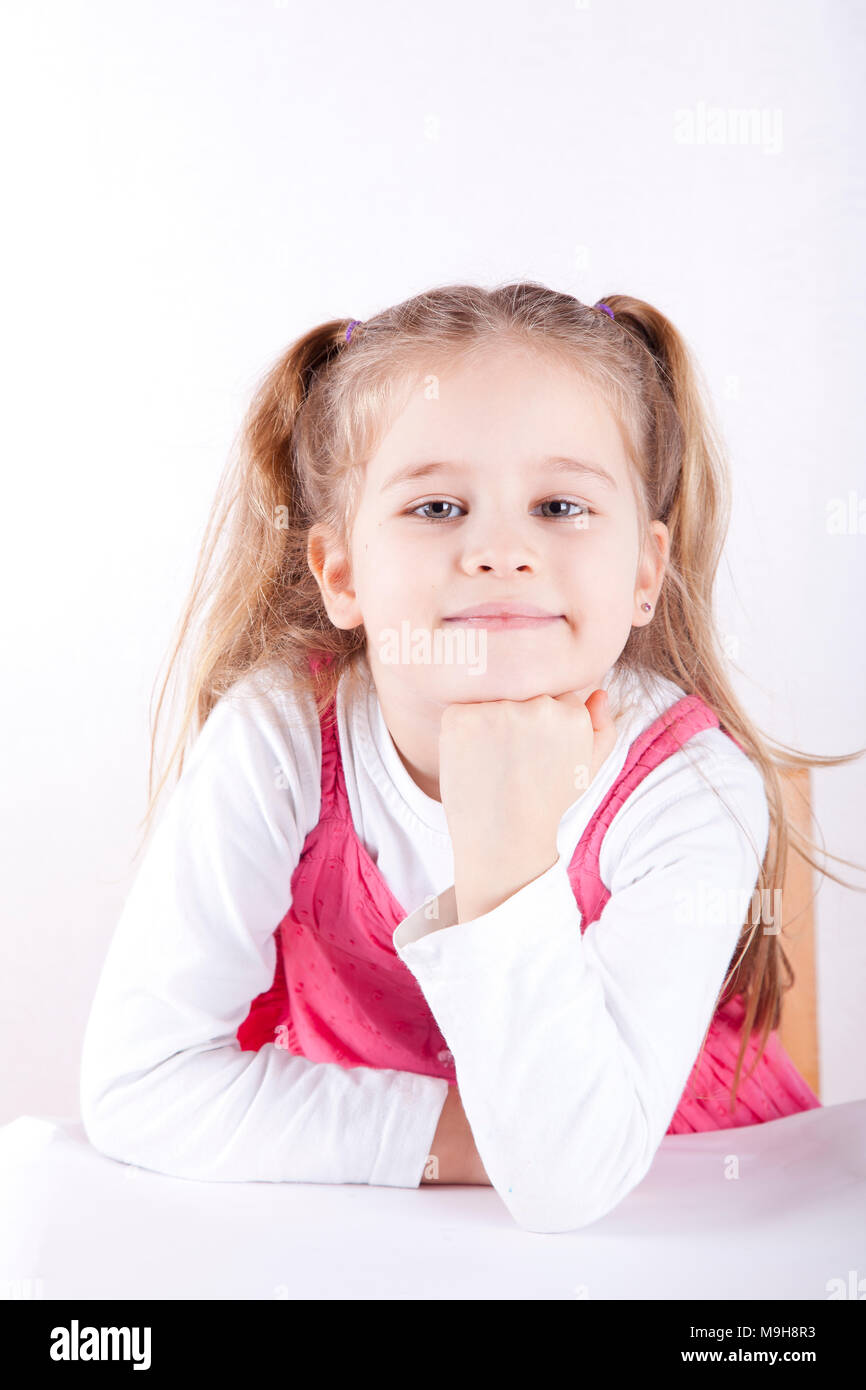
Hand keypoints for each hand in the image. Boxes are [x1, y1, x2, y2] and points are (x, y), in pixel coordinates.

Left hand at [438, 688, 617, 916]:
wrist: (503, 839)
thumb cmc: (546, 804)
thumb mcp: (586, 770)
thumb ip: (602, 730)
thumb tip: (599, 692)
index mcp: (571, 714)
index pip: (553, 697)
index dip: (539, 726)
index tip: (533, 753)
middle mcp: (537, 706)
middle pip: (522, 694)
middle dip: (515, 720)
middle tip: (510, 760)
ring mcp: (497, 710)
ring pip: (492, 700)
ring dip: (487, 723)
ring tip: (491, 763)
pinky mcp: (462, 717)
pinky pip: (460, 712)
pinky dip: (460, 733)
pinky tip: (470, 761)